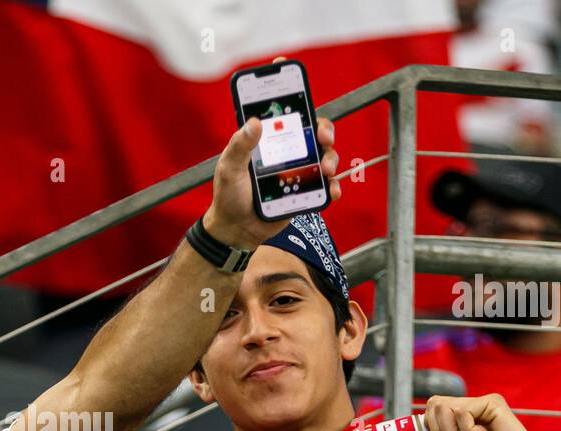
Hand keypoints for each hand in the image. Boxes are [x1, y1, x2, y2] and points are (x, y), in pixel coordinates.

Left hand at [203, 59, 340, 249]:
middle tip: (322, 136)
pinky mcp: (304, 190)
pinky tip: (330, 191)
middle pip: (312, 129)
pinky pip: (325, 185)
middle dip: (323, 128)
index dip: (286, 87)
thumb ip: (240, 146)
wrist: (238, 230)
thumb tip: (255, 121)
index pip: (279, 110)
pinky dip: (331, 187)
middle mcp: (285, 150)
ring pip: (324, 155)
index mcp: (265, 140)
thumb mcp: (229, 169)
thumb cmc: (229, 196)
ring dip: (331, 158)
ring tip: (325, 170)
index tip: (290, 69)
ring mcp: (297, 170)